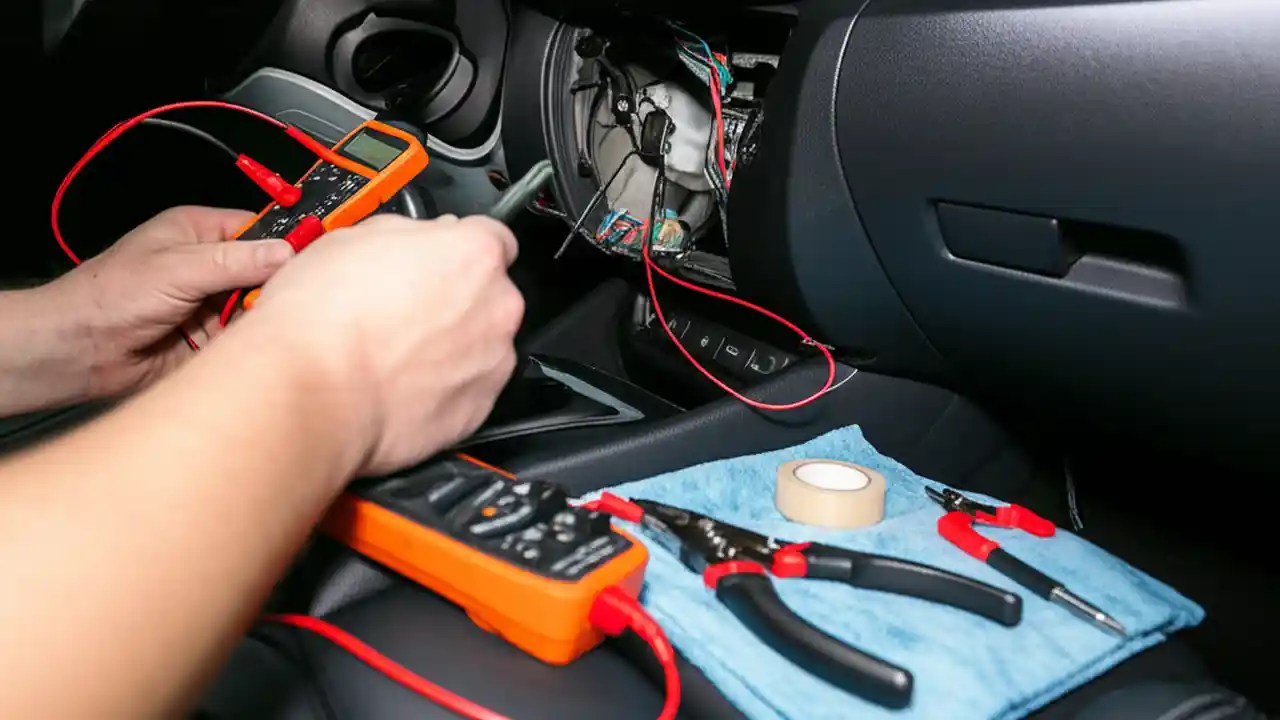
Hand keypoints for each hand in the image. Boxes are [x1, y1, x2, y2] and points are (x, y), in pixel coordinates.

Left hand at [50, 206, 293, 397]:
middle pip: (266, 271)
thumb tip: (286, 251)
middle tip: (296, 295)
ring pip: (259, 307)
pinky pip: (245, 337)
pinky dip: (252, 342)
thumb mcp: (178, 268)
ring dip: (263, 316)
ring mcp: (211, 304)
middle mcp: (209, 267)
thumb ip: (235, 261)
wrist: (79, 351)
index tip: (318, 253)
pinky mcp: (211, 339)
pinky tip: (256, 343)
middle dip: (278, 284)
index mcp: (200, 233)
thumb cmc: (109, 296)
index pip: (260, 229)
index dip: (289, 240)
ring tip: (271, 322)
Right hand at [241, 214, 522, 474]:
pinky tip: (401, 386)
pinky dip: (444, 388)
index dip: (459, 249)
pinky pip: (469, 389)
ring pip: (482, 345)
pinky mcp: (478, 410)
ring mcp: (493, 362)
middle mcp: (497, 308)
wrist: (312, 394)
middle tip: (405, 311)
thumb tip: (418, 240)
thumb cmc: (325, 317)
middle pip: (489, 296)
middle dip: (456, 300)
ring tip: (397, 355)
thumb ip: (408, 235)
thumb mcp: (355, 237)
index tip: (438, 260)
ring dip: (452, 346)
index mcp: (475, 254)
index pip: (493, 239)